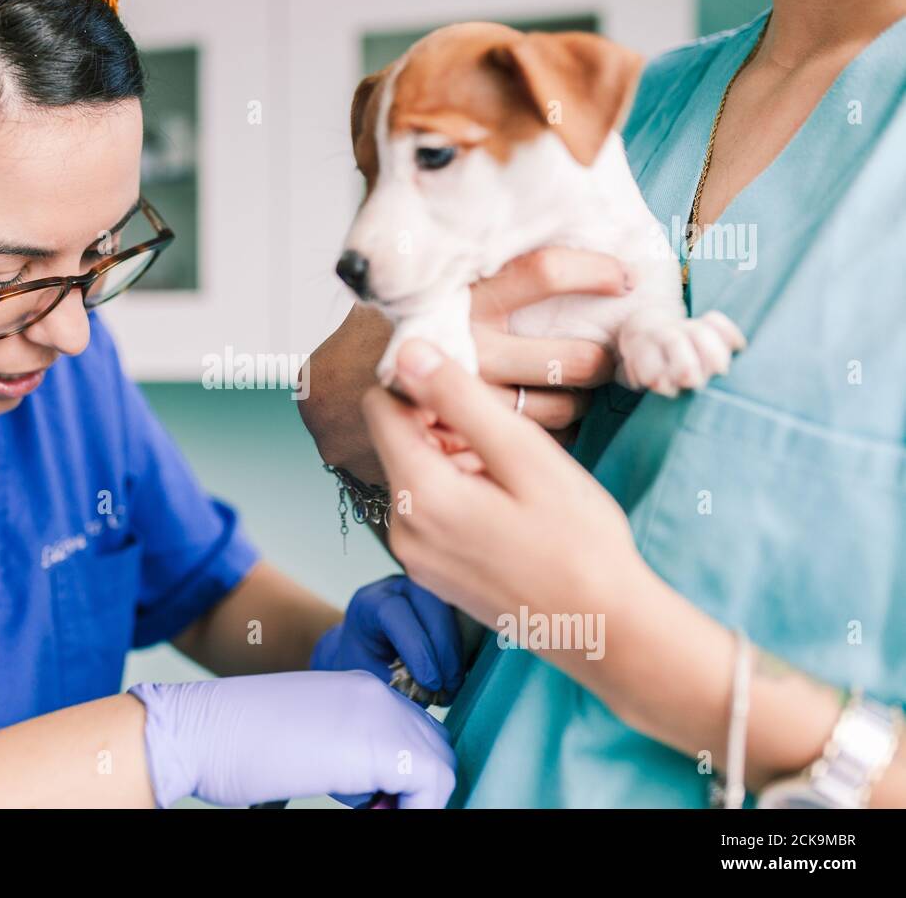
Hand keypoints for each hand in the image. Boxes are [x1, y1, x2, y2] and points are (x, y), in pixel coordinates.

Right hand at [128, 670, 455, 808]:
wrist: (197, 729)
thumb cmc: (233, 744)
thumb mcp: (306, 740)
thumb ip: (347, 753)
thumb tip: (377, 792)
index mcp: (359, 688)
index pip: (414, 733)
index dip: (403, 778)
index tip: (370, 805)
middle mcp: (378, 692)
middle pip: (436, 748)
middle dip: (416, 791)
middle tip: (372, 812)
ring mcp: (382, 714)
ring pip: (441, 768)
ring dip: (414, 803)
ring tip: (362, 812)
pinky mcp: (381, 745)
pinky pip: (433, 788)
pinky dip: (415, 813)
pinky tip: (363, 816)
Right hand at [298, 248, 627, 483]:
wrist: (342, 392)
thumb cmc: (398, 329)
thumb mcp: (427, 284)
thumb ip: (474, 262)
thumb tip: (551, 215)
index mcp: (463, 297)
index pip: (541, 272)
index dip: (592, 271)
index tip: (624, 277)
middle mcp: (472, 347)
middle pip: (571, 357)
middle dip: (601, 357)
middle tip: (609, 352)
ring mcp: (475, 401)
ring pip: (565, 405)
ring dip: (582, 399)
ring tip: (576, 389)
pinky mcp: (476, 440)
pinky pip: (542, 440)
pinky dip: (557, 432)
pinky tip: (548, 420)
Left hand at [310, 574, 464, 700]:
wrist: (367, 644)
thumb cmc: (366, 659)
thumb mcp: (369, 670)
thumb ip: (395, 679)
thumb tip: (427, 694)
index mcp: (371, 601)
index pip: (394, 611)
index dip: (415, 647)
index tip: (430, 681)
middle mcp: (400, 588)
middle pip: (431, 605)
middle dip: (444, 649)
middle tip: (448, 686)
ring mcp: (426, 590)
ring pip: (452, 611)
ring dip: (457, 650)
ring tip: (453, 683)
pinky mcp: (445, 601)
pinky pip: (462, 619)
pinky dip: (463, 647)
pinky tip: (457, 671)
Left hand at [361, 338, 643, 636]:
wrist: (603, 630)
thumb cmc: (579, 542)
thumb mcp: (525, 456)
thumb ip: (461, 400)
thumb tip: (408, 353)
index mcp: (417, 495)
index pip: (380, 407)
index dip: (420, 384)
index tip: (470, 387)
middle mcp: (400, 529)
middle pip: (398, 442)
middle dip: (441, 424)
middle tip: (505, 436)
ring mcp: (414, 556)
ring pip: (416, 475)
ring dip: (455, 458)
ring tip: (514, 474)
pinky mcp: (431, 572)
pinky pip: (428, 510)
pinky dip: (458, 492)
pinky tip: (507, 502)